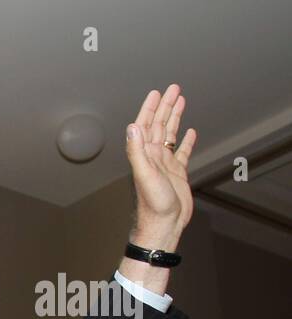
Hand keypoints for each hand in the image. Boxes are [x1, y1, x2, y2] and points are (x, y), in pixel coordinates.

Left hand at [125, 84, 196, 250]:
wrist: (164, 225)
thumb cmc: (153, 205)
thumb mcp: (144, 174)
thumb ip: (137, 151)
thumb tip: (133, 126)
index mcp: (145, 155)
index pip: (146, 125)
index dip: (151, 108)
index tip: (157, 92)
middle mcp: (153, 157)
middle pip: (159, 125)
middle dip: (165, 106)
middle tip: (174, 88)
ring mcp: (165, 164)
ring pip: (170, 135)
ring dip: (174, 118)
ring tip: (181, 101)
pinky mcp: (177, 173)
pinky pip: (182, 152)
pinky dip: (186, 141)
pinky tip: (190, 132)